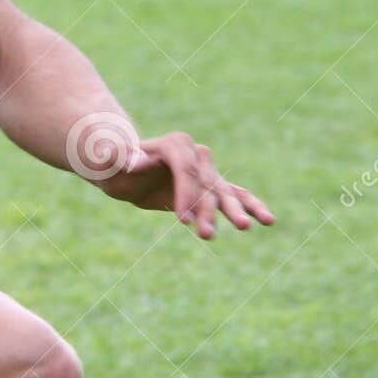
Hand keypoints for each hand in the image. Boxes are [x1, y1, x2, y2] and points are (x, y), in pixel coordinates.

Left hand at [97, 131, 274, 239]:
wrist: (122, 168)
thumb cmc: (113, 162)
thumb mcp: (110, 160)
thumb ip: (121, 158)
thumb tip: (135, 162)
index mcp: (174, 144)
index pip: (186, 169)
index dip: (186, 194)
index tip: (182, 220)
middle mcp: (195, 154)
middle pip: (206, 183)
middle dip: (208, 208)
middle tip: (208, 234)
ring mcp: (205, 170)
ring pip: (223, 192)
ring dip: (233, 211)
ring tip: (244, 227)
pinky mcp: (209, 186)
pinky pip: (234, 195)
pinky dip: (250, 205)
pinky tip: (267, 219)